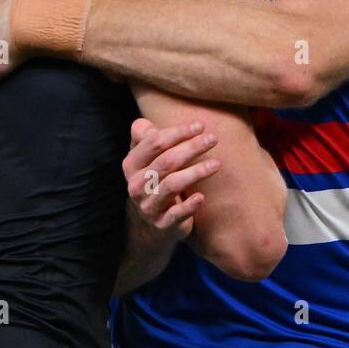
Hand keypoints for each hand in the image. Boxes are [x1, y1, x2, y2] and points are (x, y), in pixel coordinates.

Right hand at [123, 118, 219, 241]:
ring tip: (217, 164)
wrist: (151, 222)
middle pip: (166, 161)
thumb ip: (146, 138)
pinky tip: (201, 197)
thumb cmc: (154, 180)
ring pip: (172, 184)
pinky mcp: (162, 224)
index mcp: (131, 165)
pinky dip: (189, 206)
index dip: (178, 132)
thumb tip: (143, 123)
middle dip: (191, 148)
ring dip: (196, 172)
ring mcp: (148, 206)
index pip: (154, 143)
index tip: (200, 125)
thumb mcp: (146, 159)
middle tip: (213, 139)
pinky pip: (176, 214)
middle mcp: (136, 185)